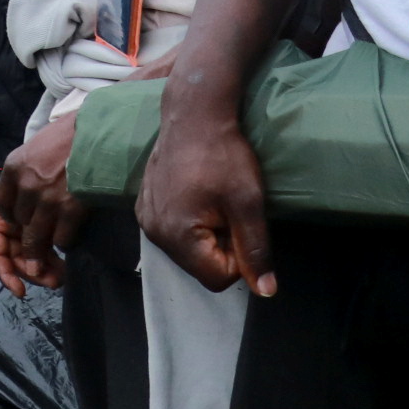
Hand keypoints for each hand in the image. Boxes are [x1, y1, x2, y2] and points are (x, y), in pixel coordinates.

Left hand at [0, 109, 83, 296]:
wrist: (103, 127)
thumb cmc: (71, 136)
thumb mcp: (36, 149)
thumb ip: (25, 174)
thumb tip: (23, 199)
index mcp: (14, 167)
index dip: (9, 221)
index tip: (19, 227)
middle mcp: (26, 184)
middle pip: (18, 225)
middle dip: (26, 242)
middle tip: (33, 257)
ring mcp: (48, 197)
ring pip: (37, 237)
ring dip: (43, 251)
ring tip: (50, 257)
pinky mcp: (72, 206)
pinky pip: (62, 238)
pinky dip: (65, 243)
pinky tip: (71, 239)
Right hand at [138, 111, 276, 295]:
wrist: (193, 117)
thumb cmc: (223, 157)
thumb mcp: (248, 203)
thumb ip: (255, 250)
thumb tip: (266, 292)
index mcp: (177, 235)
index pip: (217, 278)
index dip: (238, 259)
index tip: (241, 225)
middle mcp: (153, 232)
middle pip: (199, 267)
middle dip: (220, 248)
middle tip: (228, 211)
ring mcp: (144, 219)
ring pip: (186, 251)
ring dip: (205, 236)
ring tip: (212, 202)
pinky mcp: (142, 207)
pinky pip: (171, 233)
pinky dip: (188, 223)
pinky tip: (195, 196)